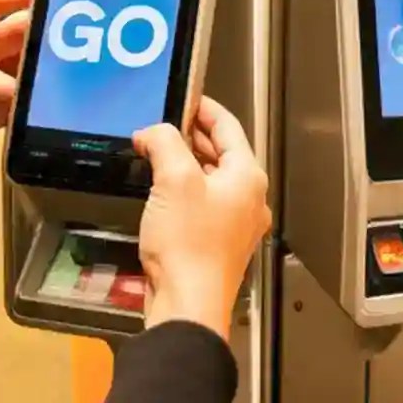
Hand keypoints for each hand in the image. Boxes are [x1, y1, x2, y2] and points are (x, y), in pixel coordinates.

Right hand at [133, 98, 270, 339]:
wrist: (188, 303)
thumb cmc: (190, 247)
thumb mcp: (174, 180)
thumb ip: (165, 143)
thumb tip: (153, 133)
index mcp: (247, 177)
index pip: (229, 127)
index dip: (204, 109)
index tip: (187, 99)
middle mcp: (248, 199)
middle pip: (221, 153)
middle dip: (190, 138)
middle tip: (163, 128)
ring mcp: (236, 224)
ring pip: (211, 181)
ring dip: (185, 166)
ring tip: (157, 157)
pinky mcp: (218, 244)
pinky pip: (204, 206)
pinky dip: (184, 193)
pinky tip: (162, 195)